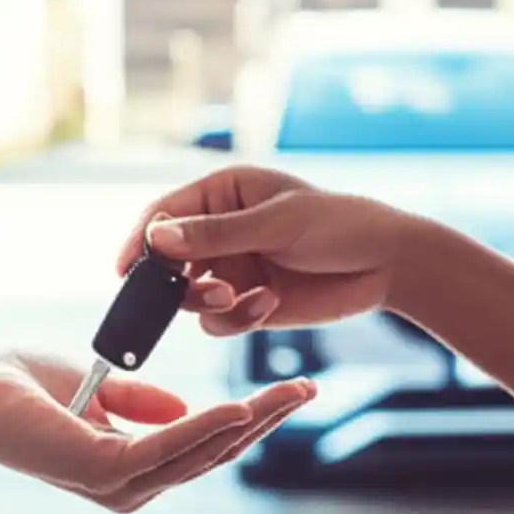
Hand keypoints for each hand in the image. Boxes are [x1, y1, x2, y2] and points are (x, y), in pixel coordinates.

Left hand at [0, 350, 313, 512]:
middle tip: (308, 388)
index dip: (250, 418)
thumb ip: (138, 399)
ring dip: (250, 421)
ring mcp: (118, 482)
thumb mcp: (97, 386)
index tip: (288, 389)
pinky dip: (208, 425)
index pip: (205, 445)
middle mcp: (129, 484)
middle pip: (216, 453)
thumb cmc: (20, 388)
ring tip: (289, 392)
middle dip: (266, 421)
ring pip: (203, 452)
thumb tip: (183, 406)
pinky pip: (171, 444)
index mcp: (130, 465)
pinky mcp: (105, 469)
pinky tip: (241, 405)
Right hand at [115, 166, 412, 335]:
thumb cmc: (339, 225)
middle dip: (178, 282)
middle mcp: (222, 231)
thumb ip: (216, 234)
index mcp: (225, 192)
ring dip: (209, 303)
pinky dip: (236, 319)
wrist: (387, 265)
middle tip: (201, 293)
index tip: (126, 268)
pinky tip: (268, 305)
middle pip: (169, 261)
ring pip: (190, 297)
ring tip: (242, 298)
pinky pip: (220, 321)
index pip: (166, 213)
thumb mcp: (277, 223)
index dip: (142, 240)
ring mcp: (235, 268)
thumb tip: (157, 237)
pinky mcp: (250, 302)